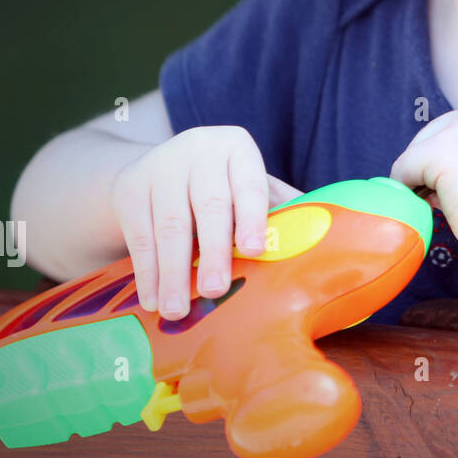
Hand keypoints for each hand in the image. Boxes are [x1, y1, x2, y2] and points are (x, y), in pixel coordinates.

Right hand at [110, 126, 302, 318]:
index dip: (252, 217)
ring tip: (177, 310)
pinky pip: (139, 235)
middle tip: (216, 290)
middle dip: (213, 252)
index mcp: (237, 148)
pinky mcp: (130, 188)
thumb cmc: (221, 185)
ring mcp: (161, 166)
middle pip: (209, 206)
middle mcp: (199, 149)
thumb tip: (327, 241)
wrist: (157, 166)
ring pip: (169, 224)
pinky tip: (152, 298)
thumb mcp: (248, 184)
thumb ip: (280, 208)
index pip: (249, 184)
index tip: (255, 250)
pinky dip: (146, 272)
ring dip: (173, 272)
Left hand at [388, 105, 457, 267]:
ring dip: (422, 174)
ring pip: (422, 146)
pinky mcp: (440, 149)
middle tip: (437, 196)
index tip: (457, 185)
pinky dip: (406, 186)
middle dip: (434, 163)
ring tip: (436, 203)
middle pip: (441, 130)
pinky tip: (418, 204)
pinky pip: (405, 166)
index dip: (457, 157)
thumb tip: (438, 173)